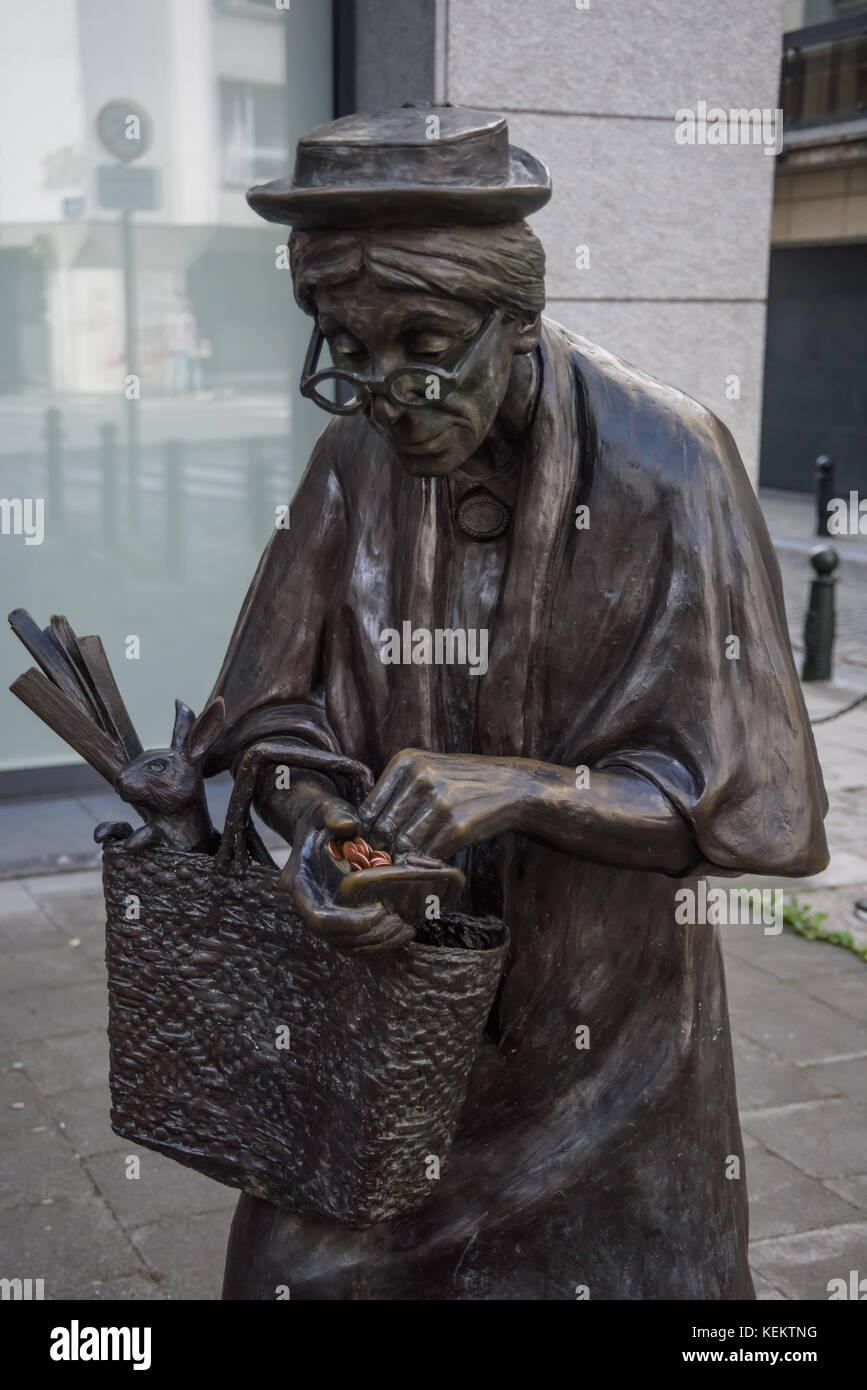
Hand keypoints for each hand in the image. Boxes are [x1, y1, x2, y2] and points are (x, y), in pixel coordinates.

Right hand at [280, 792, 414, 953]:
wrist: (318, 823)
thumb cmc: (323, 815)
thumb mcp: (327, 808)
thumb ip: (334, 814)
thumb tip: (349, 824)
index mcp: (300, 882)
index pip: (318, 918)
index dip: (348, 922)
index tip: (380, 911)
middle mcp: (309, 902)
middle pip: (334, 938)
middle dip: (369, 935)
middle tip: (399, 923)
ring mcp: (324, 910)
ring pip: (347, 945)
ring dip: (377, 942)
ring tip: (406, 929)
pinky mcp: (339, 914)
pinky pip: (356, 940)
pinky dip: (380, 940)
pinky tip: (403, 929)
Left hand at [358, 749, 530, 859]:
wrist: (512, 786)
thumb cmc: (462, 783)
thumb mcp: (428, 770)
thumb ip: (396, 793)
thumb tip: (362, 831)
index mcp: (406, 761)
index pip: (367, 809)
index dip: (366, 835)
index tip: (372, 850)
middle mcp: (420, 777)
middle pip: (382, 829)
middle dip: (382, 853)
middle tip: (386, 866)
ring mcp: (440, 801)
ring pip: (402, 845)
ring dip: (402, 863)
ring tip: (405, 871)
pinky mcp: (457, 826)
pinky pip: (427, 855)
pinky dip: (423, 867)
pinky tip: (428, 868)